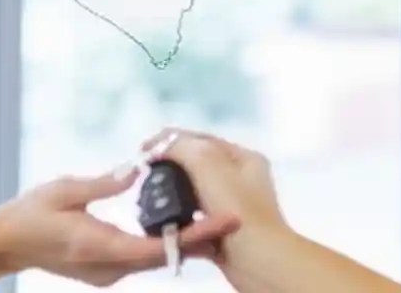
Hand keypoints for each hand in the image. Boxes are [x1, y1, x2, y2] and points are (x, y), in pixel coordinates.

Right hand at [0, 167, 240, 286]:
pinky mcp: (107, 270)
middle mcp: (108, 269)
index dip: (195, 235)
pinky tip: (179, 223)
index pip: (158, 247)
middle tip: (233, 213)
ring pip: (156, 258)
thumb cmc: (30, 214)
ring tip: (215, 215)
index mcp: (99, 248)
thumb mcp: (65, 190)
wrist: (6, 244)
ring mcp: (108, 274)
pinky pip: (142, 258)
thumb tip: (135, 170)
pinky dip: (162, 241)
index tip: (225, 220)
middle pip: (164, 256)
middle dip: (198, 235)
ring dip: (182, 239)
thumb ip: (103, 183)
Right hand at [141, 129, 293, 286]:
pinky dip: (180, 219)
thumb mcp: (207, 163)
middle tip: (145, 174)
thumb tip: (160, 147)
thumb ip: (181, 146)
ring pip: (195, 194)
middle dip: (170, 167)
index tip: (143, 151)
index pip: (201, 140)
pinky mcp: (224, 234)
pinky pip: (196, 220)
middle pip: (198, 166)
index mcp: (244, 158)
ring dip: (173, 194)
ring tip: (151, 197)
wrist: (257, 260)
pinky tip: (166, 220)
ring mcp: (233, 209)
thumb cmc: (235, 206)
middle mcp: (242, 181)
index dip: (170, 140)